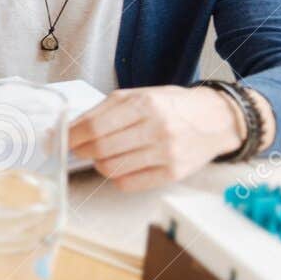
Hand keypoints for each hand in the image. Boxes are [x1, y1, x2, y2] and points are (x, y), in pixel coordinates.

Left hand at [70, 85, 245, 191]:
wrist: (217, 118)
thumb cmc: (172, 106)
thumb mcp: (138, 95)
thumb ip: (103, 110)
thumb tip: (70, 128)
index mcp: (144, 104)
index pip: (94, 126)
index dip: (72, 136)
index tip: (63, 139)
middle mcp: (156, 128)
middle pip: (101, 149)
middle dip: (82, 151)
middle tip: (80, 149)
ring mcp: (166, 153)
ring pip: (112, 168)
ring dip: (99, 164)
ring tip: (104, 156)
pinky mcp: (173, 173)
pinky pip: (129, 184)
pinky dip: (117, 178)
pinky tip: (122, 166)